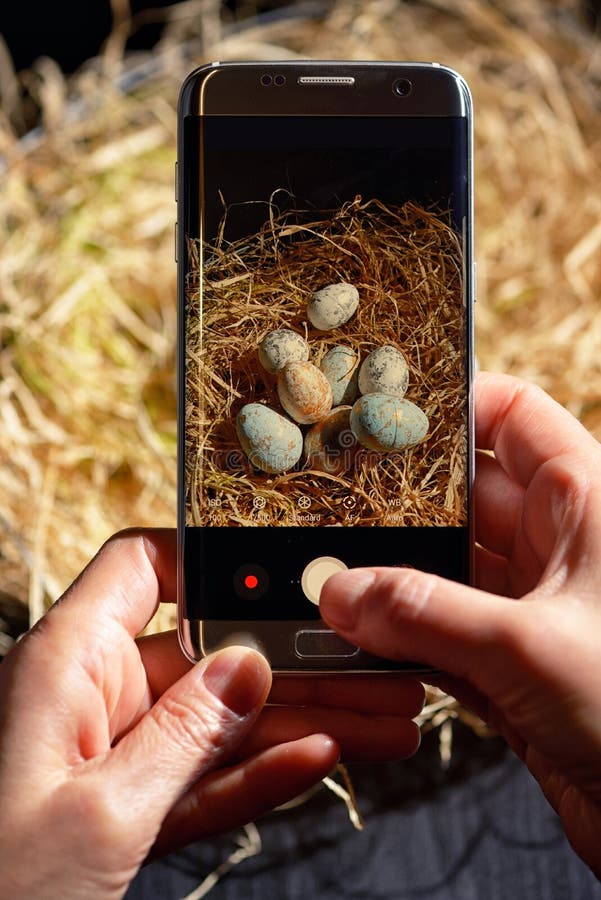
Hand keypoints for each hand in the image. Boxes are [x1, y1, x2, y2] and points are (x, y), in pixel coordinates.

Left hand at [0, 529, 422, 898]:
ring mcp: (114, 750)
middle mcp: (94, 693)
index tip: (284, 576)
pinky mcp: (128, 804)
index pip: (143, 567)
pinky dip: (260, 771)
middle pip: (210, 650)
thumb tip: (248, 666)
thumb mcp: (99, 814)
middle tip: (373, 671)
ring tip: (380, 721)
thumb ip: (182, 735)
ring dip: (300, 722)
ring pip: (220, 719)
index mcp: (68, 662)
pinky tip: (319, 758)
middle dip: (296, 662)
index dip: (211, 559)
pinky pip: (205, 775)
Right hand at [320, 370, 600, 877]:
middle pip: (459, 495)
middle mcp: (554, 545)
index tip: (379, 412)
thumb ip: (425, 614)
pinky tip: (355, 636)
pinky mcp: (510, 663)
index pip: (513, 415)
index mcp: (582, 503)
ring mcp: (529, 605)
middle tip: (326, 501)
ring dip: (389, 577)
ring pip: (444, 568)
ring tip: (325, 572)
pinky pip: (440, 630)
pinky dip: (399, 634)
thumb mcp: (530, 646)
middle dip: (395, 503)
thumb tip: (340, 592)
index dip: (449, 406)